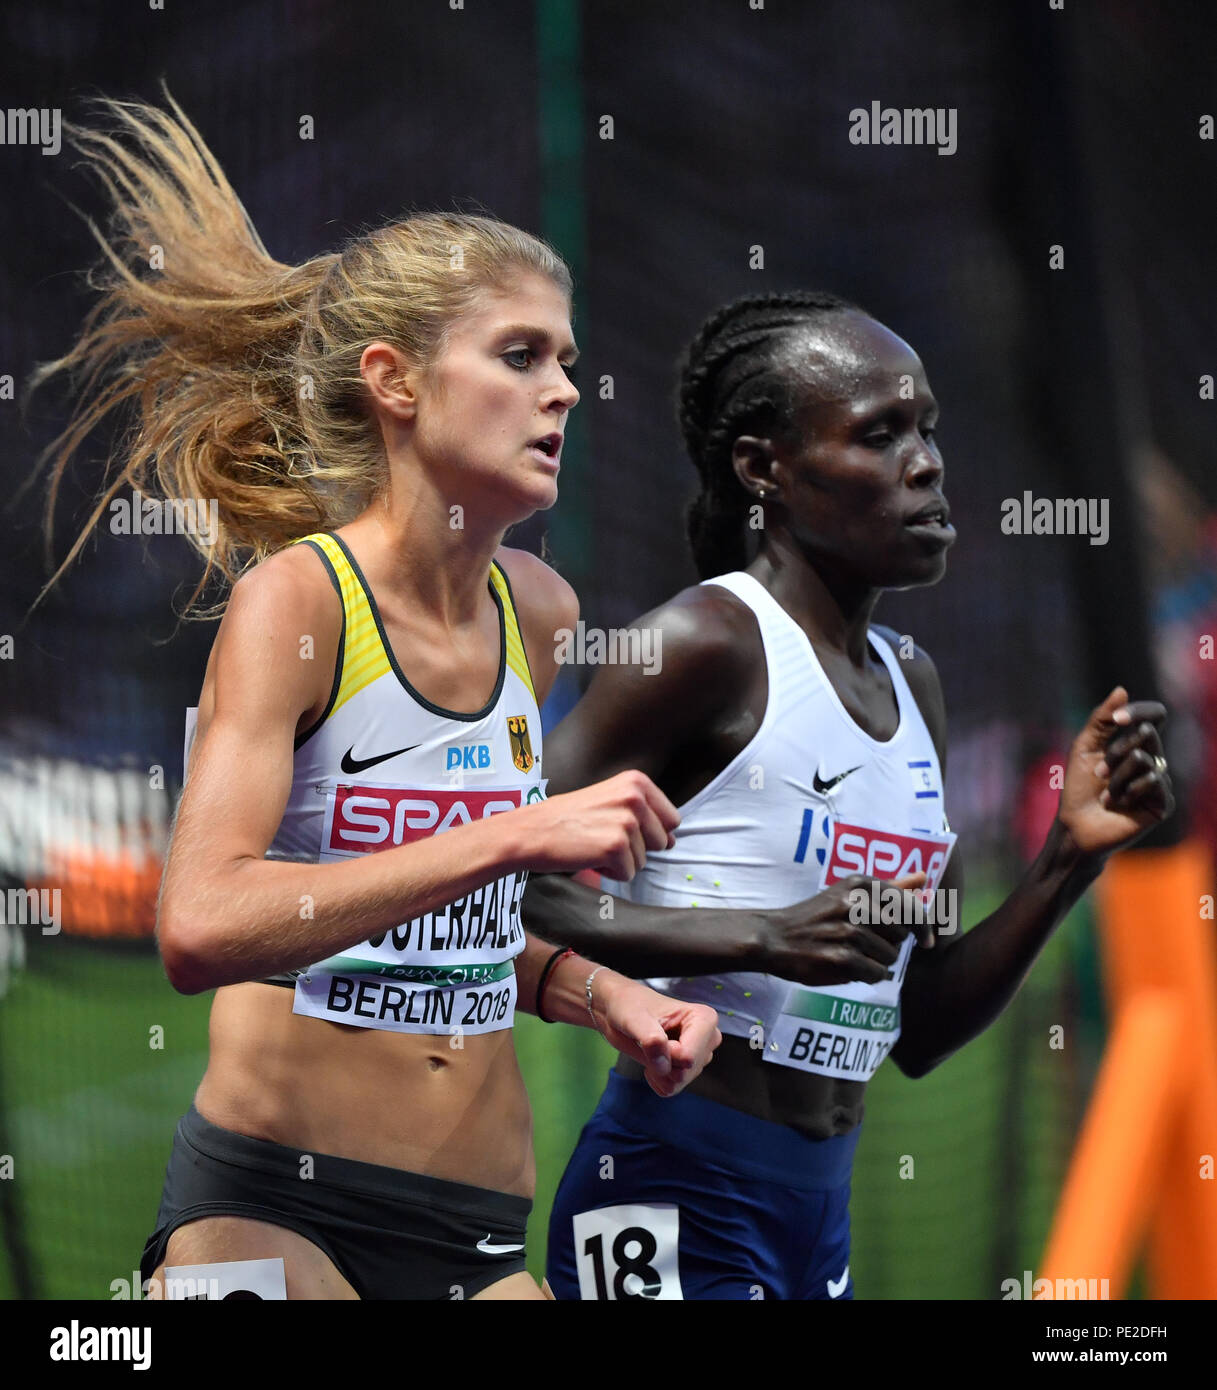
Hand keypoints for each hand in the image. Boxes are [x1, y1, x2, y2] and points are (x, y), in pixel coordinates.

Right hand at [518, 770, 678, 878]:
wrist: (530, 831)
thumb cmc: (566, 818)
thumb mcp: (609, 800)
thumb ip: (644, 815)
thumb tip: (672, 841)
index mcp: (636, 781)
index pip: (671, 819)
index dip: (649, 832)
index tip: (621, 828)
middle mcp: (635, 797)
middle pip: (661, 842)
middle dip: (636, 848)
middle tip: (602, 836)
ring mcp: (627, 822)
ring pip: (644, 860)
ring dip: (620, 860)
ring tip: (592, 844)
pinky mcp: (616, 847)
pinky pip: (628, 874)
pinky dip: (609, 873)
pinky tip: (588, 856)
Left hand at [589, 973, 722, 1097]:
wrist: (623, 1008)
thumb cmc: (630, 1006)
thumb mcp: (634, 1018)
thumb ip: (650, 1039)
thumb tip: (663, 1064)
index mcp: (704, 1019)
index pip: (688, 1057)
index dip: (665, 1054)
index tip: (653, 1037)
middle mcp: (708, 1038)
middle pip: (685, 1072)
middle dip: (662, 1064)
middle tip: (648, 1043)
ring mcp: (700, 1055)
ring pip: (679, 1082)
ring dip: (658, 1071)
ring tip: (650, 1049)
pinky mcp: (689, 1069)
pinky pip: (672, 1089)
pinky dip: (657, 1079)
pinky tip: (652, 1060)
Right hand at [760, 872, 932, 986]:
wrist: (774, 937)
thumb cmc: (817, 916)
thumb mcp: (849, 893)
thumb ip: (889, 887)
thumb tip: (923, 878)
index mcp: (860, 883)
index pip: (911, 907)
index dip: (924, 927)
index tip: (927, 941)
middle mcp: (855, 903)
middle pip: (903, 933)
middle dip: (893, 944)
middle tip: (869, 945)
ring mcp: (847, 931)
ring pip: (891, 956)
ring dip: (879, 961)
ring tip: (856, 954)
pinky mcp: (840, 958)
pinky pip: (877, 974)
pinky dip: (870, 975)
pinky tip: (853, 969)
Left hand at [1057, 687, 1174, 856]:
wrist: (1076, 826)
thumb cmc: (1079, 787)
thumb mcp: (1085, 747)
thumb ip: (1102, 719)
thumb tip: (1122, 689)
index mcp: (1136, 745)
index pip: (1154, 717)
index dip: (1140, 711)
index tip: (1118, 719)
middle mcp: (1153, 760)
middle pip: (1147, 735)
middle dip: (1116, 751)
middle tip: (1099, 773)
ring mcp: (1160, 782)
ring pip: (1145, 759)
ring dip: (1116, 777)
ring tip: (1105, 795)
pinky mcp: (1163, 803)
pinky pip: (1153, 781)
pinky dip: (1128, 791)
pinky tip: (1117, 804)